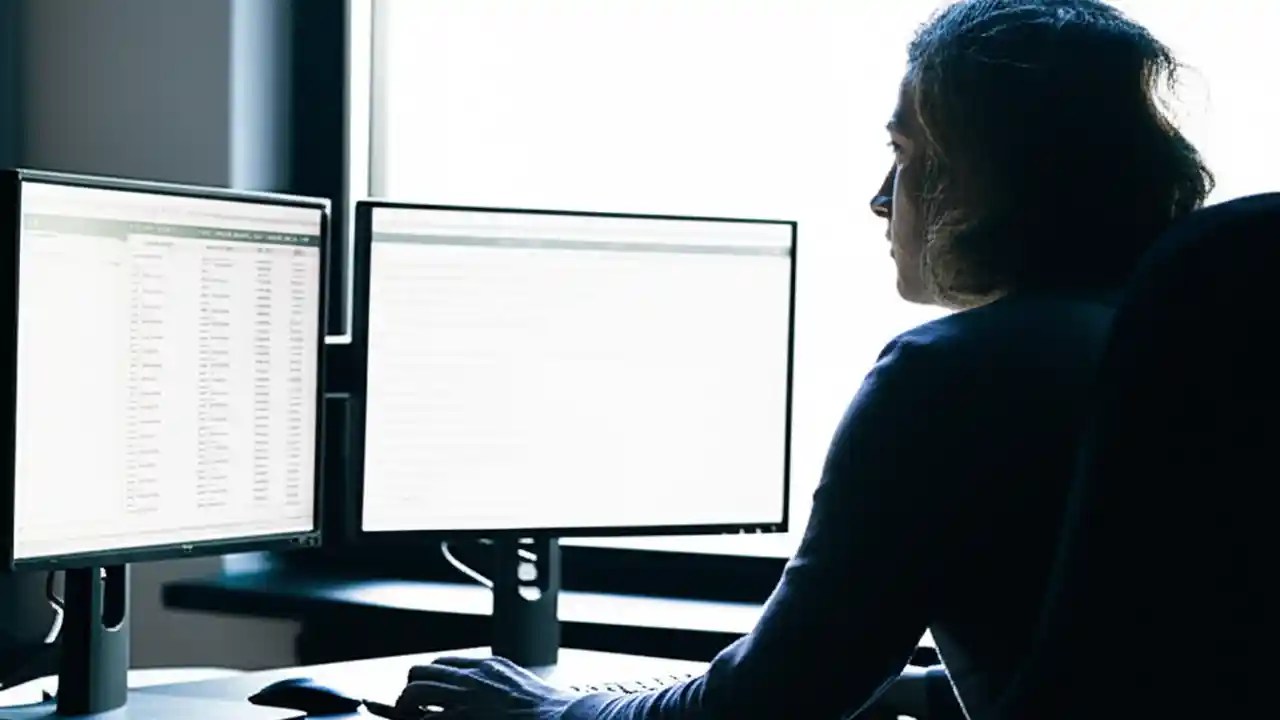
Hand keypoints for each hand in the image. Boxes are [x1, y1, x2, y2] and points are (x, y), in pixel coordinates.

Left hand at [394, 656, 581, 718]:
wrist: (553, 716)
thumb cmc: (544, 707)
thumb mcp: (519, 681)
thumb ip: (499, 679)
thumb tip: (493, 684)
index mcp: (486, 666)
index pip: (444, 662)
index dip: (432, 676)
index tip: (430, 688)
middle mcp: (470, 677)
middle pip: (422, 671)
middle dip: (412, 687)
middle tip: (412, 704)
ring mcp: (462, 698)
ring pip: (414, 691)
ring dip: (406, 704)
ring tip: (407, 715)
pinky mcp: (460, 717)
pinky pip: (427, 718)